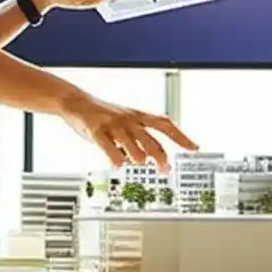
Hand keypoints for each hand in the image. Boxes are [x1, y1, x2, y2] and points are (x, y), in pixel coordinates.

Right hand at [60, 92, 196, 170]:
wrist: (77, 102)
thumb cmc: (102, 114)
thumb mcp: (124, 120)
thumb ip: (137, 136)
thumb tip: (148, 156)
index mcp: (138, 116)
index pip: (165, 125)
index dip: (181, 136)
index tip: (194, 148)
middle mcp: (129, 119)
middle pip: (151, 139)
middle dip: (160, 156)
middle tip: (165, 169)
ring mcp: (113, 125)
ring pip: (132, 144)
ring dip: (138, 156)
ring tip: (140, 163)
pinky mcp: (97, 132)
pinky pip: (108, 147)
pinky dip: (115, 158)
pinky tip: (117, 165)